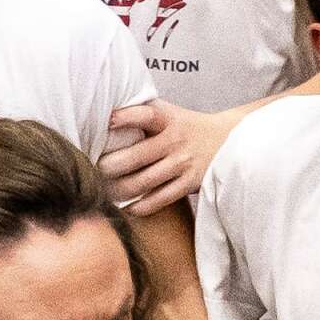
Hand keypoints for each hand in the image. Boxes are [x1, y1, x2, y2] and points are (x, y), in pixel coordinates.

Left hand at [98, 98, 232, 214]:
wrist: (227, 140)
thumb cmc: (184, 126)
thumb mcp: (168, 112)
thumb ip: (140, 112)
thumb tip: (98, 112)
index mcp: (168, 119)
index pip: (146, 115)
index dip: (126, 118)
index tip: (107, 121)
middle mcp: (175, 141)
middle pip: (136, 156)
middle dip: (109, 165)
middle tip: (92, 169)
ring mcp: (183, 164)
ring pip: (144, 182)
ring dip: (119, 189)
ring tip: (103, 189)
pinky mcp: (189, 184)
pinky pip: (160, 199)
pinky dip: (140, 207)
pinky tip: (126, 206)